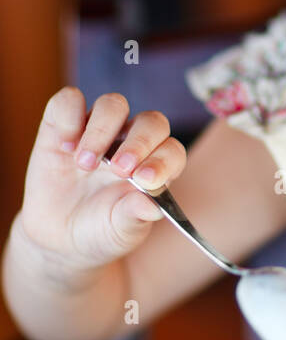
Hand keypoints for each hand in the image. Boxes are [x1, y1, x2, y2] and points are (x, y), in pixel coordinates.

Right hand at [17, 87, 187, 276]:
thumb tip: (153, 207)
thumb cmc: (101, 231)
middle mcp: (132, 141)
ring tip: (84, 165)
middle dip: (138, 142)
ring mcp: (99, 130)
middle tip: (118, 169)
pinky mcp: (64, 125)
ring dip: (101, 131)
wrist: (60, 239)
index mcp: (155, 166)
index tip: (145, 180)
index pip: (172, 150)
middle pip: (150, 121)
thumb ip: (136, 217)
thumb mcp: (121, 231)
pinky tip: (64, 147)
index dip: (163, 160)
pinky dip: (68, 117)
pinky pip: (69, 100)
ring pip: (113, 104)